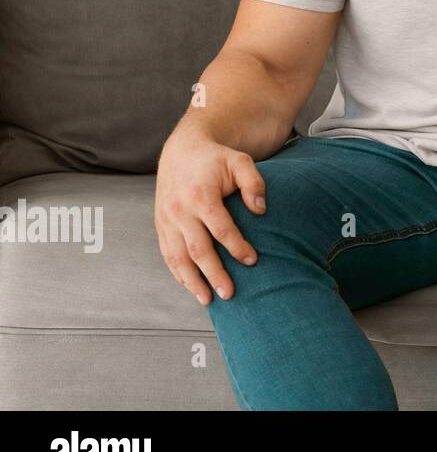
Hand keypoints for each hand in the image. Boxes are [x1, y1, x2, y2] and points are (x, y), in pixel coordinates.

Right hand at [154, 134, 264, 304]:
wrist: (182, 150)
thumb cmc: (216, 159)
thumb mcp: (241, 162)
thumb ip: (254, 183)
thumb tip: (261, 211)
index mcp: (199, 195)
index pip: (220, 228)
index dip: (237, 246)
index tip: (252, 260)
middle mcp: (179, 210)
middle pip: (197, 249)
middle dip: (214, 274)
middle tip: (230, 294)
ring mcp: (166, 220)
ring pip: (178, 257)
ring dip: (192, 281)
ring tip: (208, 300)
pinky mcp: (160, 226)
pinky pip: (168, 254)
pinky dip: (178, 273)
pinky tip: (191, 286)